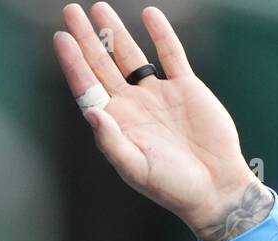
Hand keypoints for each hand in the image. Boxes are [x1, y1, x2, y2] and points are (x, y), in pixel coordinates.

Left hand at [52, 3, 268, 240]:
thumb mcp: (136, 168)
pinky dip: (161, 34)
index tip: (62, 38)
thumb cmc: (172, 186)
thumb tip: (91, 111)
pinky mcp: (186, 88)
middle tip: (70, 12)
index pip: (88, 87)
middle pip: (103, 65)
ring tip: (99, 8)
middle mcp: (133, 106)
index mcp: (117, 124)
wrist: (215, 187)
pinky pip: (171, 54)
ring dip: (115, 31)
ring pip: (131, 55)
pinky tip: (149, 15)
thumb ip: (111, 141)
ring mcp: (158, 95)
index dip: (74, 62)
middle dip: (86, 38)